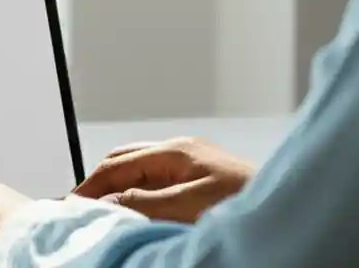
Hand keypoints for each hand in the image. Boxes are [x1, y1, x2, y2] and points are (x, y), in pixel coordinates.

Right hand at [74, 137, 253, 222]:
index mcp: (174, 151)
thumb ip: (146, 202)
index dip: (90, 185)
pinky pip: (155, 178)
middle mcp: (179, 150)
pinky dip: (137, 190)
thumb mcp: (189, 204)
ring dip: (118, 186)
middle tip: (82, 207)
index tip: (71, 205)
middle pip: (124, 159)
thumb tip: (110, 201)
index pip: (117, 164)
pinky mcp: (199, 176)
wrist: (286, 203)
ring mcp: (190, 161)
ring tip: (103, 209)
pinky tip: (135, 207)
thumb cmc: (244, 199)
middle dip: (99, 181)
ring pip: (139, 168)